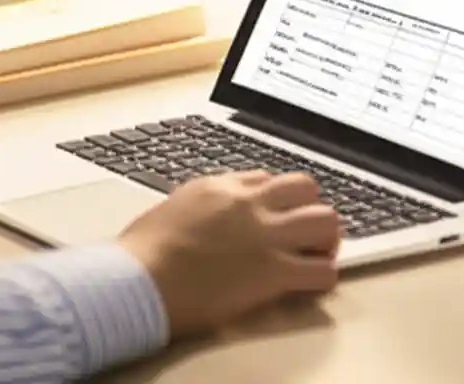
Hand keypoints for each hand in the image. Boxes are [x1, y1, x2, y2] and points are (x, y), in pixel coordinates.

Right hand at [119, 172, 341, 338]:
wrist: (138, 281)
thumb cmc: (141, 253)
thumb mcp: (172, 209)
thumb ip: (201, 208)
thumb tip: (209, 217)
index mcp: (220, 187)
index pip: (266, 179)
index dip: (273, 200)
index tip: (270, 217)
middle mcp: (249, 204)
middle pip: (305, 187)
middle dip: (309, 208)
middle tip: (303, 232)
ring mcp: (265, 236)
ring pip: (325, 221)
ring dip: (324, 238)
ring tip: (315, 255)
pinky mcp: (273, 273)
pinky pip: (322, 272)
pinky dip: (323, 278)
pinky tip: (310, 285)